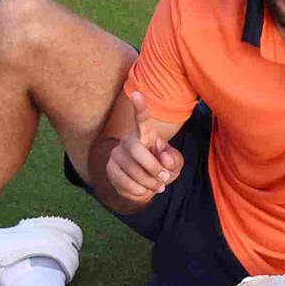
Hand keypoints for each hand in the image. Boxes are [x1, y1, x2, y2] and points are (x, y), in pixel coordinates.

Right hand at [104, 90, 182, 204]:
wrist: (144, 186)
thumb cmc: (161, 170)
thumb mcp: (174, 165)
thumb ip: (174, 160)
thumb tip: (164, 158)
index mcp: (145, 135)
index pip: (142, 119)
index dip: (140, 107)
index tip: (136, 94)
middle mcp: (128, 141)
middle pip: (136, 150)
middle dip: (153, 167)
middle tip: (165, 179)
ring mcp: (116, 155)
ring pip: (131, 170)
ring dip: (149, 183)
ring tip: (158, 187)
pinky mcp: (110, 170)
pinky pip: (124, 183)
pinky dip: (139, 191)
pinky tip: (143, 190)